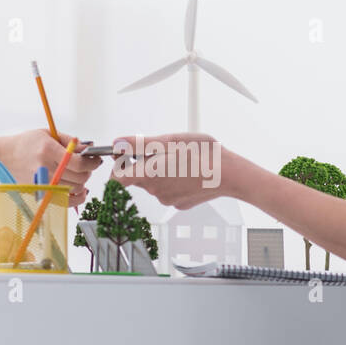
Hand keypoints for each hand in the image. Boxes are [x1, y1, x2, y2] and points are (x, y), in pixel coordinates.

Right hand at [4, 128, 96, 206]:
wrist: (6, 157)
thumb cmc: (28, 143)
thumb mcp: (49, 135)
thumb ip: (70, 142)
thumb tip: (89, 150)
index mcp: (48, 151)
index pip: (78, 163)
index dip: (92, 162)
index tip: (96, 159)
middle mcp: (46, 169)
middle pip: (79, 178)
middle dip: (88, 171)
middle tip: (87, 165)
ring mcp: (43, 184)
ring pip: (76, 189)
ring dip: (83, 182)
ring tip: (80, 173)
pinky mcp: (42, 194)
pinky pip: (67, 202)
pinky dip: (78, 197)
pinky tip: (80, 189)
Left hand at [109, 132, 229, 209]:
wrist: (229, 174)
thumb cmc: (202, 154)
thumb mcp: (169, 140)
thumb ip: (138, 144)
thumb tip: (117, 144)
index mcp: (148, 174)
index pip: (117, 177)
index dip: (117, 165)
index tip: (123, 156)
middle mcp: (155, 191)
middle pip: (138, 177)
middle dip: (145, 163)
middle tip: (164, 150)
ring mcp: (168, 200)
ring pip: (155, 183)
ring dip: (161, 171)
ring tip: (181, 159)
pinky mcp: (180, 204)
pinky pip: (169, 191)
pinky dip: (174, 181)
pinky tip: (189, 171)